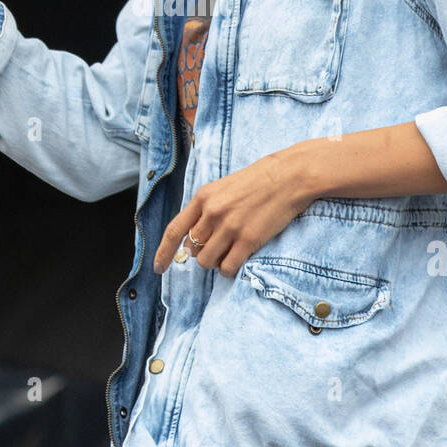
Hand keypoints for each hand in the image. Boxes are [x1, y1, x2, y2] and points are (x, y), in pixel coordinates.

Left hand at [153, 148, 309, 277]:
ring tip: (229, 251)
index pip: (174, 231)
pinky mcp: (248, 240)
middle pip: (192, 250)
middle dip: (201, 253)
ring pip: (207, 261)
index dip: (162, 253)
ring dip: (215, 262)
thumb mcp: (223, 188)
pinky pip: (227, 267)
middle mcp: (212, 213)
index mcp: (203, 198)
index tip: (158, 268)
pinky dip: (229, 269)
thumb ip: (206, 210)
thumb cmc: (257, 181)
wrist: (288, 177)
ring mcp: (230, 227)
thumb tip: (192, 241)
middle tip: (217, 246)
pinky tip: (237, 259)